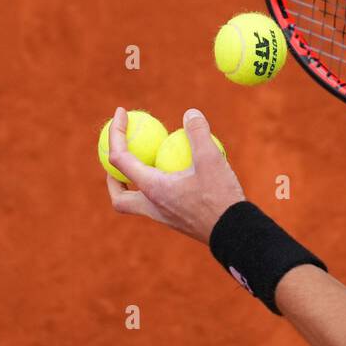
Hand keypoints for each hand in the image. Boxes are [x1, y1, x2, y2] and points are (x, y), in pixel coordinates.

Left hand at [104, 107, 245, 242]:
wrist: (234, 233)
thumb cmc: (220, 198)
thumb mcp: (212, 159)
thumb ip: (198, 133)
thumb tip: (189, 113)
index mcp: (153, 189)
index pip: (119, 159)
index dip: (115, 133)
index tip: (121, 113)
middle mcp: (152, 206)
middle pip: (119, 197)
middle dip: (112, 177)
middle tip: (121, 156)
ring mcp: (164, 217)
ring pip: (136, 204)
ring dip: (132, 184)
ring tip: (146, 164)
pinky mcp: (177, 221)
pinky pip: (157, 204)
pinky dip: (157, 187)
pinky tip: (176, 174)